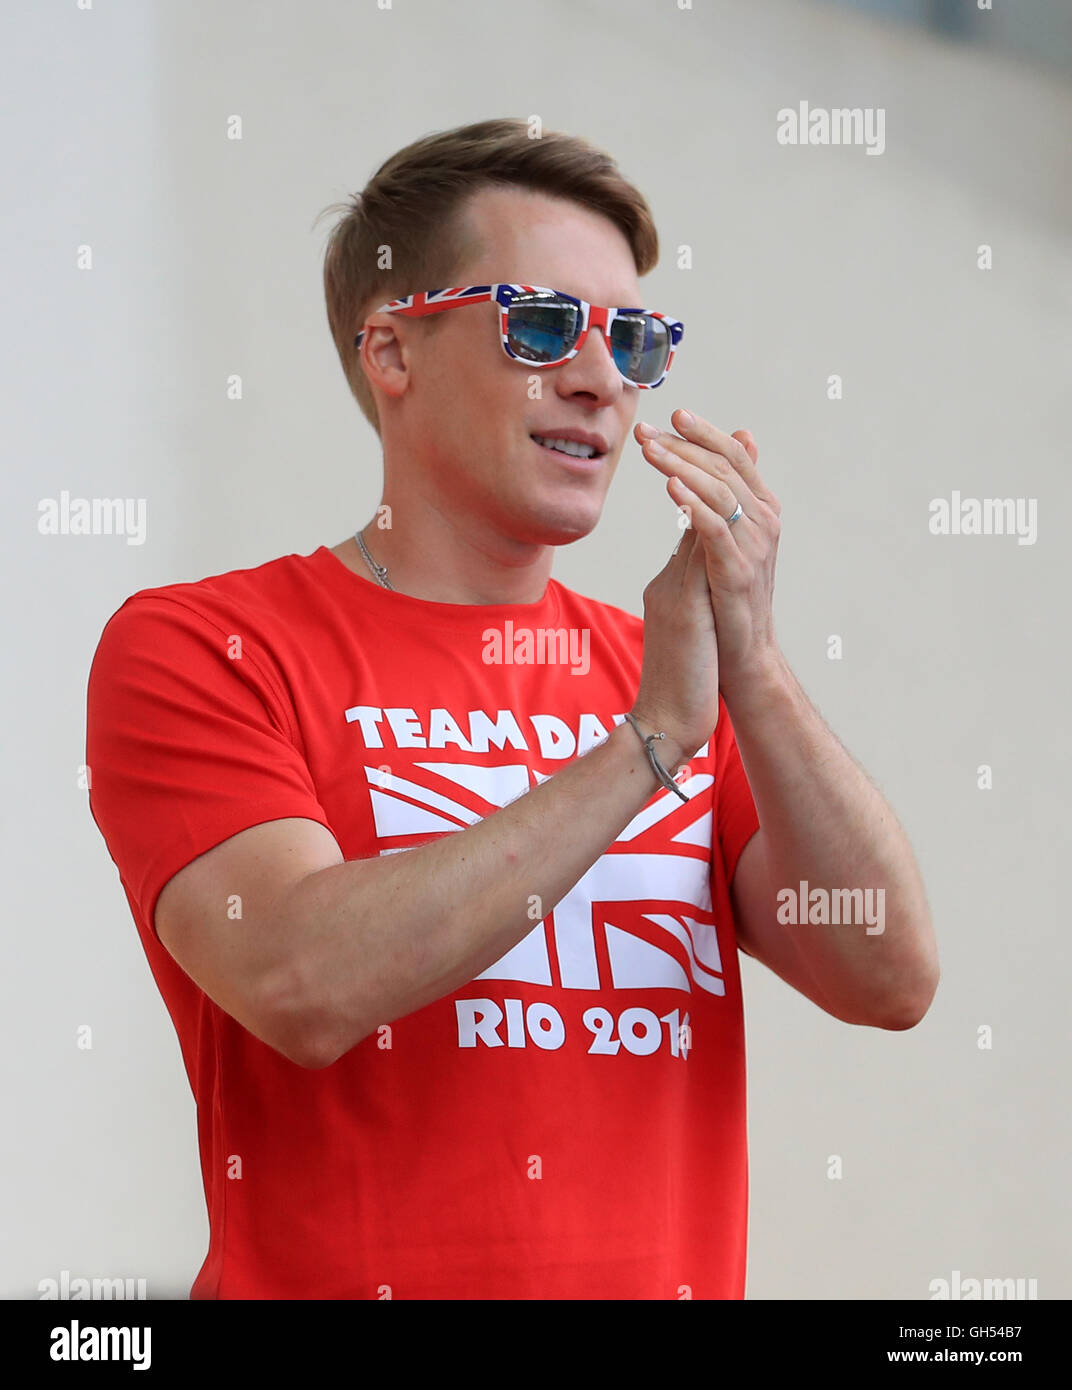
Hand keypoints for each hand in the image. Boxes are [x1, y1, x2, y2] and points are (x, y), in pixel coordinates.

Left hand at [633, 410, 782, 702]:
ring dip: (681, 466)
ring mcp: (754, 548)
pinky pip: (716, 529)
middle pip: (725, 467)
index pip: (733, 457)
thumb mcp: (724, 546)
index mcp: (761, 511)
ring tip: (649, 450)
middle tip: (646, 430)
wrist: (741, 660)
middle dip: (684, 444)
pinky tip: (669, 486)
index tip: (672, 414)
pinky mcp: (737, 573)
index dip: (704, 434)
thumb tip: (719, 459)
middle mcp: (764, 523)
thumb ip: (722, 504)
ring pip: (719, 491)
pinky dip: (693, 504)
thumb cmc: (728, 604)